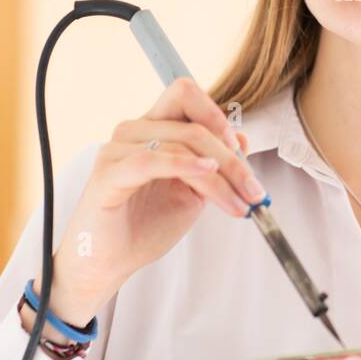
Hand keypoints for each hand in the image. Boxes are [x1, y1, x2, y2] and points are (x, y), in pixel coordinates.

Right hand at [46, 77, 265, 323]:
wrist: (108, 264)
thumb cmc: (143, 227)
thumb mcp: (191, 192)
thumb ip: (211, 164)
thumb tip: (241, 138)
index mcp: (152, 128)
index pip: (186, 95)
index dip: (217, 116)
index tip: (240, 151)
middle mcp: (133, 131)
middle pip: (192, 121)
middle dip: (231, 157)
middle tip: (253, 190)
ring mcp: (117, 149)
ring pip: (182, 144)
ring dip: (220, 177)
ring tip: (239, 205)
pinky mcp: (107, 174)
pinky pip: (151, 160)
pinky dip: (185, 165)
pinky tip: (207, 175)